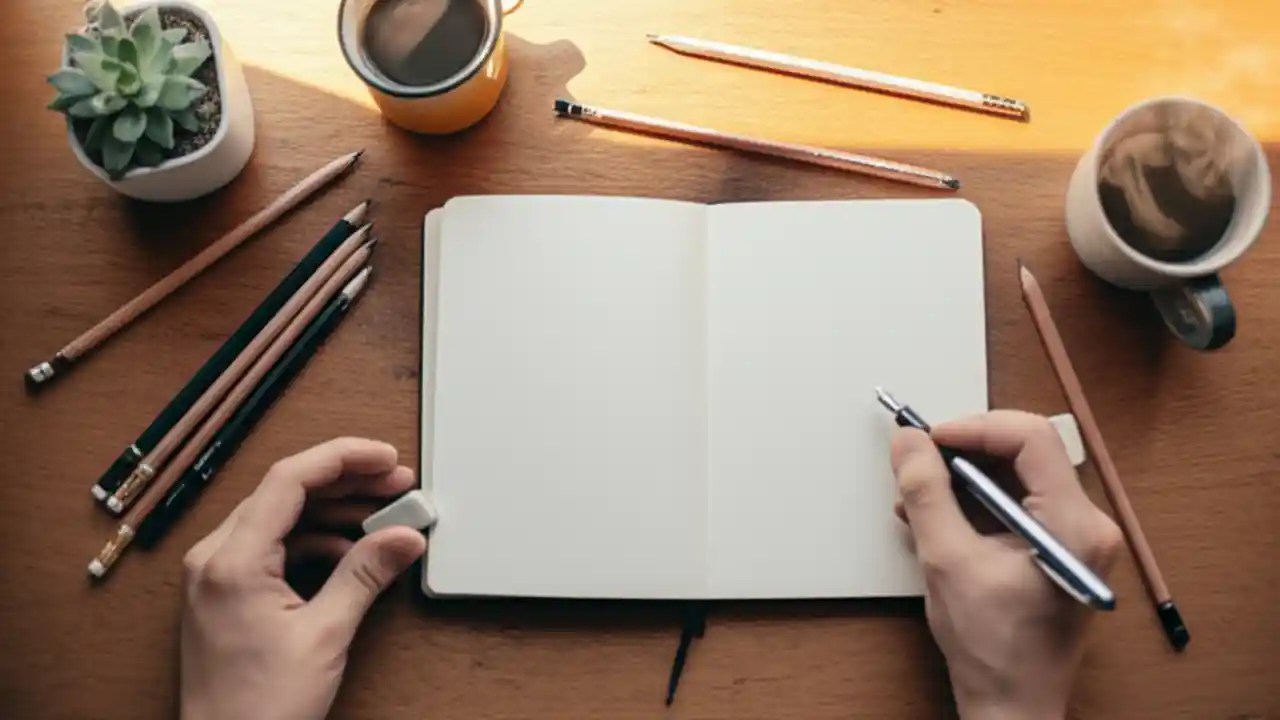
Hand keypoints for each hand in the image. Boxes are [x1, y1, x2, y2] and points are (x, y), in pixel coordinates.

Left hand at [179, 438, 426, 719]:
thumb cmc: (258, 709)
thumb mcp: (324, 636)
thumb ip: (365, 575)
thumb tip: (403, 536)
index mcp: (231, 561)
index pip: (289, 479)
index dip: (344, 458)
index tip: (386, 458)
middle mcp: (214, 558)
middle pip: (285, 492)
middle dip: (346, 483)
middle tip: (397, 484)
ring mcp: (216, 575)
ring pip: (280, 517)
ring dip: (333, 511)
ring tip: (384, 513)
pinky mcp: (226, 593)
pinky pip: (271, 546)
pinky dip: (314, 540)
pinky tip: (351, 550)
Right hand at [890, 412, 1122, 719]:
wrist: (1014, 703)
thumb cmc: (993, 648)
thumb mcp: (946, 561)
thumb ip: (925, 494)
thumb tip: (909, 443)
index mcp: (1073, 526)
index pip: (1031, 439)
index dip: (975, 428)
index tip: (931, 439)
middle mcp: (1088, 525)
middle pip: (1026, 454)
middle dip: (965, 453)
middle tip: (919, 462)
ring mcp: (1077, 537)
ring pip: (1018, 477)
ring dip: (965, 479)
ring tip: (918, 497)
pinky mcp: (1060, 548)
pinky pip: (1018, 503)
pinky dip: (976, 503)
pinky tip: (937, 518)